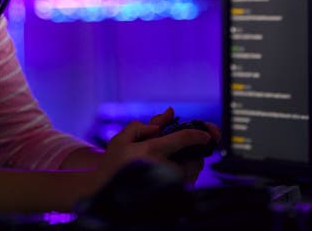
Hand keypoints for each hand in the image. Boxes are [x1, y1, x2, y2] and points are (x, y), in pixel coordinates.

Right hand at [97, 115, 213, 186]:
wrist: (104, 192)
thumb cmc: (113, 164)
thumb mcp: (122, 139)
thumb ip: (144, 125)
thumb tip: (168, 114)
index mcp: (152, 151)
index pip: (184, 139)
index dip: (199, 135)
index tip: (207, 134)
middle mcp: (163, 169)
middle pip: (194, 159)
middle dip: (194, 152)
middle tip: (188, 146)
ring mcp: (168, 186)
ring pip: (192, 173)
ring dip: (190, 164)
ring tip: (175, 160)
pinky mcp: (169, 197)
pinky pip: (186, 184)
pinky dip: (184, 175)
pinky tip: (170, 171)